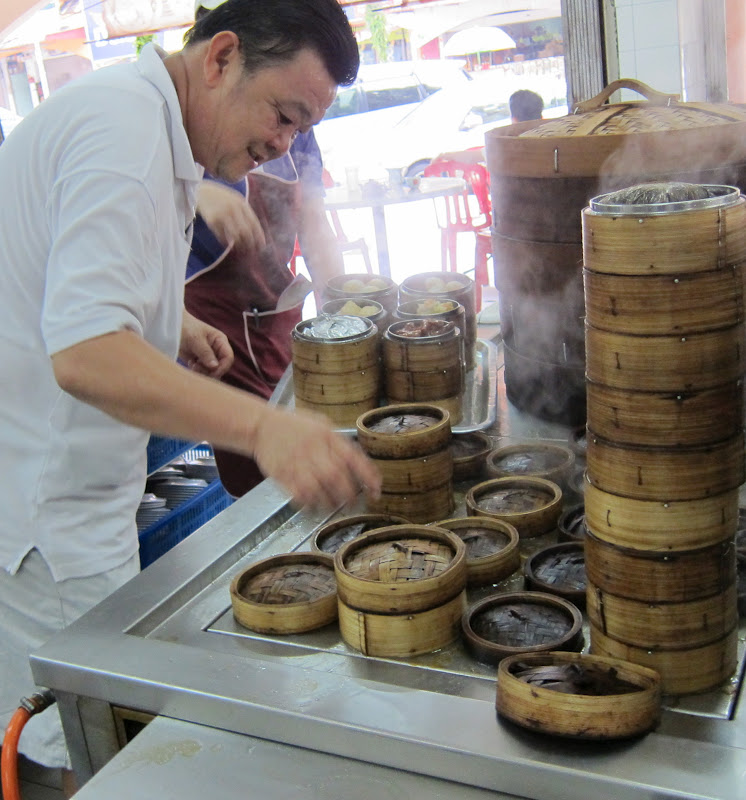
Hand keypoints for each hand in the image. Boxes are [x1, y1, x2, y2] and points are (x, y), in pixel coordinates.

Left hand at [179, 310, 233, 377]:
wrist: (172, 327)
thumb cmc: (185, 328)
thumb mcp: (195, 339)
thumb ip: (205, 353)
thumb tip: (215, 366)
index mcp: (220, 341)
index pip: (228, 357)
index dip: (223, 367)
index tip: (212, 372)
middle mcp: (217, 350)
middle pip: (221, 366)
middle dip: (211, 371)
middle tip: (197, 368)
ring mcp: (209, 356)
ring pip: (212, 371)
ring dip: (203, 371)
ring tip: (192, 365)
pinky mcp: (201, 361)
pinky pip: (204, 372)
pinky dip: (198, 371)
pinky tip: (190, 363)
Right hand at [196, 180, 265, 252]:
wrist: (201, 192)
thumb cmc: (221, 198)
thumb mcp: (235, 200)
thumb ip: (245, 213)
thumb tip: (254, 233)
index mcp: (241, 203)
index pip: (254, 222)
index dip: (259, 236)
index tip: (262, 246)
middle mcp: (233, 209)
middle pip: (246, 231)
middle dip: (250, 243)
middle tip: (251, 250)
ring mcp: (222, 215)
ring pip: (235, 236)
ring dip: (239, 245)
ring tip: (241, 250)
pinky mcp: (212, 221)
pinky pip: (222, 236)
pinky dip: (226, 242)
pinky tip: (228, 245)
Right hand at [252, 406, 381, 509]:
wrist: (261, 426)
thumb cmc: (294, 425)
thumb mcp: (321, 424)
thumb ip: (338, 442)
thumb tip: (359, 462)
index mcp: (326, 435)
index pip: (353, 457)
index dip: (368, 476)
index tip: (376, 490)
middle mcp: (313, 449)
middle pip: (336, 476)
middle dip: (349, 495)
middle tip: (354, 504)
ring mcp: (296, 462)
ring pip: (318, 488)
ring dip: (330, 502)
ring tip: (335, 506)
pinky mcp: (282, 474)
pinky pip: (298, 494)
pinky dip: (309, 504)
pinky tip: (314, 506)